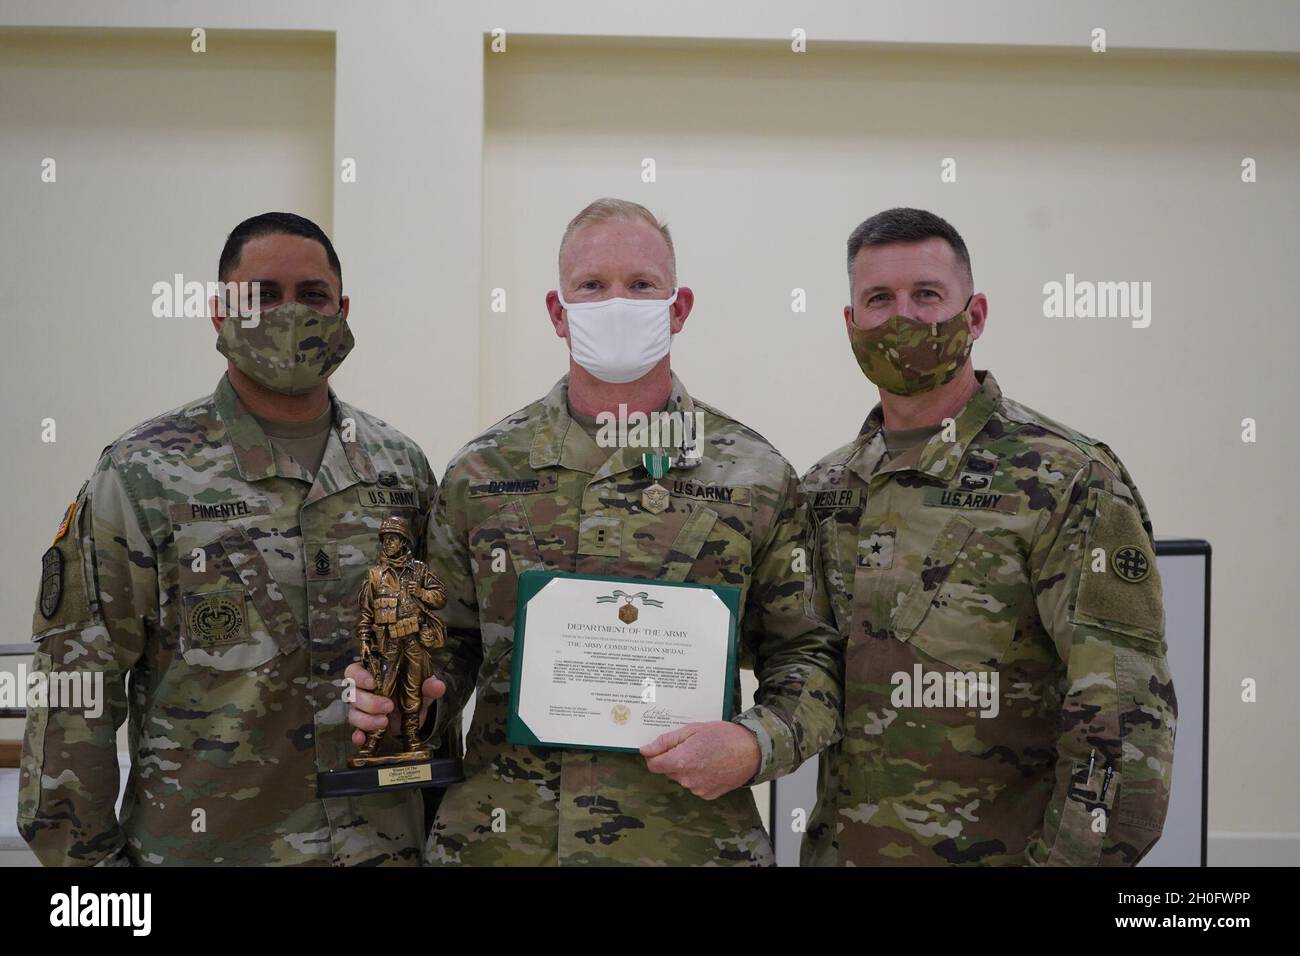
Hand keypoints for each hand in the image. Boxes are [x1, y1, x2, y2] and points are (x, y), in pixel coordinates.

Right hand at [345, 662, 446, 745]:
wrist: (416, 712)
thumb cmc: (413, 692)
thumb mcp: (423, 687)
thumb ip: (429, 685)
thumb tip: (436, 685)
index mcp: (373, 675)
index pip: (354, 671)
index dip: (360, 677)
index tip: (373, 683)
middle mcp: (364, 691)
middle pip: (353, 694)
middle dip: (369, 702)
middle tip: (388, 707)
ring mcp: (362, 709)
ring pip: (353, 713)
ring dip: (366, 720)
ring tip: (384, 722)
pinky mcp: (366, 726)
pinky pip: (355, 730)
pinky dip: (358, 735)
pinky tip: (362, 739)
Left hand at [640, 721, 760, 799]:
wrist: (752, 751)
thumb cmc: (724, 736)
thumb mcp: (692, 730)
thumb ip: (666, 741)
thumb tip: (645, 750)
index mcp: (680, 761)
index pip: (653, 765)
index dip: (655, 755)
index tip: (663, 748)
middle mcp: (687, 779)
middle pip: (668, 771)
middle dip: (674, 759)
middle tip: (691, 746)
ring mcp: (698, 789)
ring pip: (682, 778)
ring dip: (687, 768)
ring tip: (705, 754)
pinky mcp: (708, 795)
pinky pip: (695, 786)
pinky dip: (699, 777)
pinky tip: (711, 765)